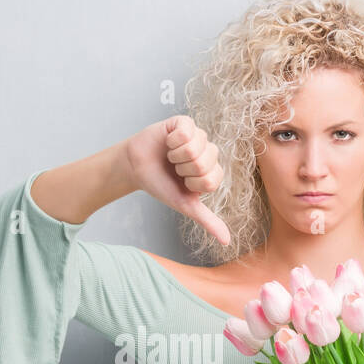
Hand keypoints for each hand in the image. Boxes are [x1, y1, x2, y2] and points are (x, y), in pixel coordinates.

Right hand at [122, 115, 229, 248]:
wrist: (136, 168)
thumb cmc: (161, 185)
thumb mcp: (185, 205)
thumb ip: (208, 221)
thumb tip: (227, 241)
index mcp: (213, 172)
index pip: (212, 180)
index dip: (193, 184)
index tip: (183, 182)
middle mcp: (209, 152)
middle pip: (204, 163)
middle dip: (183, 170)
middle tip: (175, 168)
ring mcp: (198, 136)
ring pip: (195, 147)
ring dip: (176, 155)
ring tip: (171, 156)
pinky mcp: (185, 122)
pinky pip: (186, 131)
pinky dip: (173, 141)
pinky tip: (168, 142)